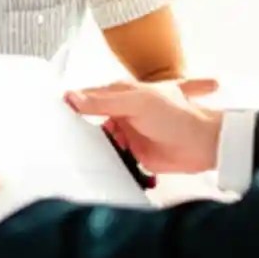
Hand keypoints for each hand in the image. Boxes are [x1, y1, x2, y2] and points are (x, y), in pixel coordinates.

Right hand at [66, 78, 222, 173]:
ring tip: (75, 153)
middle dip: (77, 127)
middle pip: (90, 119)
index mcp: (121, 93)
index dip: (72, 103)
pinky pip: (111, 157)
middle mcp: (122, 112)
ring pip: (99, 139)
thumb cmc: (178, 116)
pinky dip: (104, 160)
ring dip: (91, 145)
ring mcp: (127, 132)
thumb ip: (104, 101)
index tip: (54, 112)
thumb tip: (72, 97)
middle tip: (61, 136)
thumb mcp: (137, 102)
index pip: (88, 96)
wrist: (204, 145)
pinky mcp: (132, 154)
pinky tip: (93, 165)